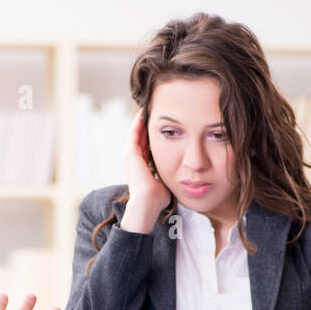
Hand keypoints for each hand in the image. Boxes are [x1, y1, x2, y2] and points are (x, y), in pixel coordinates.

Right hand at [120, 110, 170, 231]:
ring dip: (141, 120)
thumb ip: (169, 176)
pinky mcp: (130, 152)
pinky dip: (138, 122)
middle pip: (139, 137)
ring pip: (135, 132)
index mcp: (140, 167)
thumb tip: (181, 177)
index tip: (160, 126)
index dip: (152, 136)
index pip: (146, 147)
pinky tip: (144, 112)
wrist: (148, 202)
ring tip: (148, 107)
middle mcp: (132, 160)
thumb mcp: (164, 183)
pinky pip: (134, 132)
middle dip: (146, 125)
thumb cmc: (158, 198)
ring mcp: (129, 156)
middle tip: (153, 111)